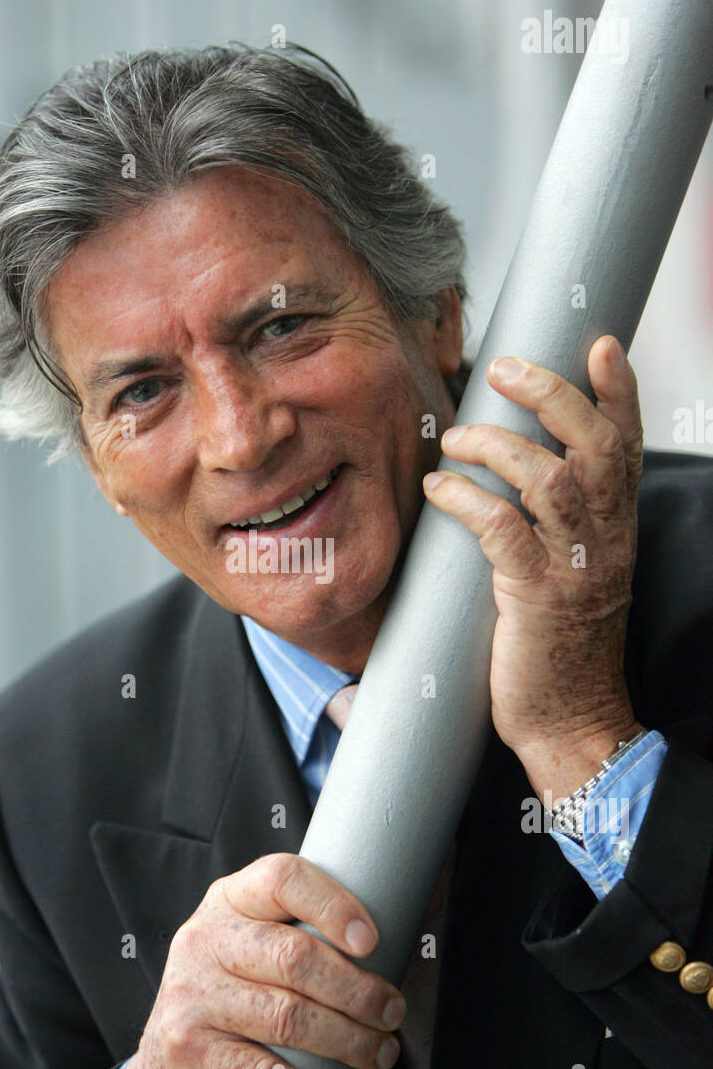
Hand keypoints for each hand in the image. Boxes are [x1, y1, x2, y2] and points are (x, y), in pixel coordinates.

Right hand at [100, 852, 405, 1068]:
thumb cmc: (235, 998)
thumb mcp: (258, 948)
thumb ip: (317, 929)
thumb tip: (423, 901)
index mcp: (230, 900)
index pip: (283, 879)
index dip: (334, 905)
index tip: (374, 941)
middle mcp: (205, 940)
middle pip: (294, 957)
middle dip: (358, 990)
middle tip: (393, 1012)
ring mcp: (192, 996)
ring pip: (286, 1016)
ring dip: (347, 1041)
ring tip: (380, 1054)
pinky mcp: (190, 1052)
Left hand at [422, 335, 643, 802]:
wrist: (572, 722)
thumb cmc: (563, 647)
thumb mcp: (579, 574)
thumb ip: (563, 524)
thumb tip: (515, 472)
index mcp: (618, 529)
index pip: (629, 445)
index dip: (618, 391)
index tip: (599, 346)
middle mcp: (605, 540)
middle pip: (594, 445)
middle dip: (550, 394)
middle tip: (504, 369)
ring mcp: (573, 568)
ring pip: (547, 478)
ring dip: (495, 445)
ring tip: (456, 438)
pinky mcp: (534, 597)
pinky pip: (501, 528)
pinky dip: (466, 498)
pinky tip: (439, 487)